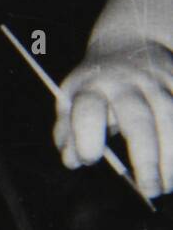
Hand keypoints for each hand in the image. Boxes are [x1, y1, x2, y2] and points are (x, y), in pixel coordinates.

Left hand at [54, 40, 172, 198]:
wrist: (132, 40)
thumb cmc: (97, 83)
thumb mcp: (73, 98)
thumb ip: (68, 131)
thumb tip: (72, 160)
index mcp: (93, 86)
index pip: (88, 109)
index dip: (86, 135)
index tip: (90, 159)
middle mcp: (127, 82)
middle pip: (139, 119)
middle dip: (145, 158)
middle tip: (148, 189)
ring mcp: (159, 80)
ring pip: (170, 117)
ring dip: (172, 156)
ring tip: (167, 184)